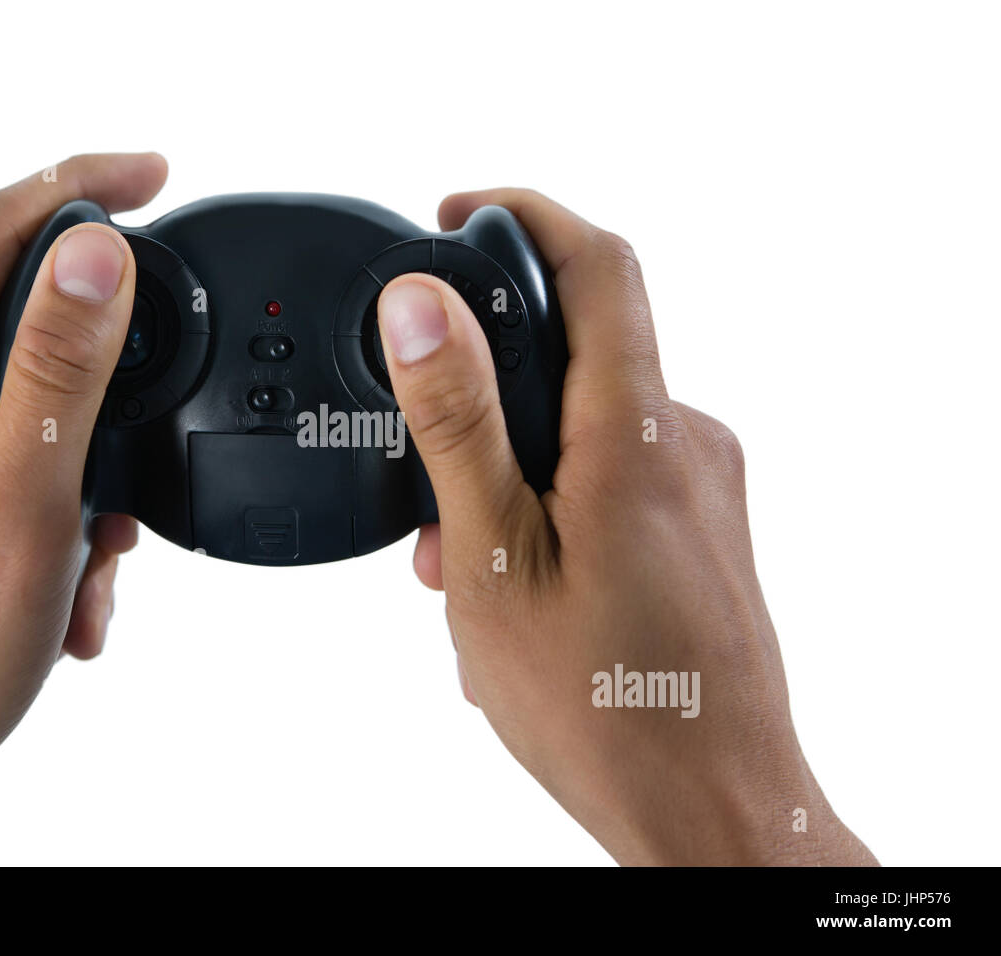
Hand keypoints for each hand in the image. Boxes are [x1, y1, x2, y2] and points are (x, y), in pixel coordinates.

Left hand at [0, 153, 166, 864]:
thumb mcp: (22, 505)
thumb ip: (61, 374)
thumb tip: (93, 256)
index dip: (73, 186)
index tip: (153, 176)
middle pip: (18, 314)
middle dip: (106, 362)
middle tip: (159, 395)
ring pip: (39, 405)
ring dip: (94, 465)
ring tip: (103, 547)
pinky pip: (32, 468)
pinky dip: (75, 512)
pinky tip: (80, 585)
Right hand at [378, 189, 876, 864]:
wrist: (709, 811)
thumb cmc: (609, 709)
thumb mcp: (496, 558)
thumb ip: (461, 423)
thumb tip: (422, 307)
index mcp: (638, 437)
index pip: (598, 264)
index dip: (524, 214)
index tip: (457, 214)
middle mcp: (687, 448)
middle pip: (581, 351)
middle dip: (489, 392)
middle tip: (428, 476)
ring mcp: (701, 495)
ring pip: (587, 430)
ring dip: (511, 470)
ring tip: (461, 566)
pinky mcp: (700, 536)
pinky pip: (613, 482)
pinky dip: (548, 507)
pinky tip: (512, 590)